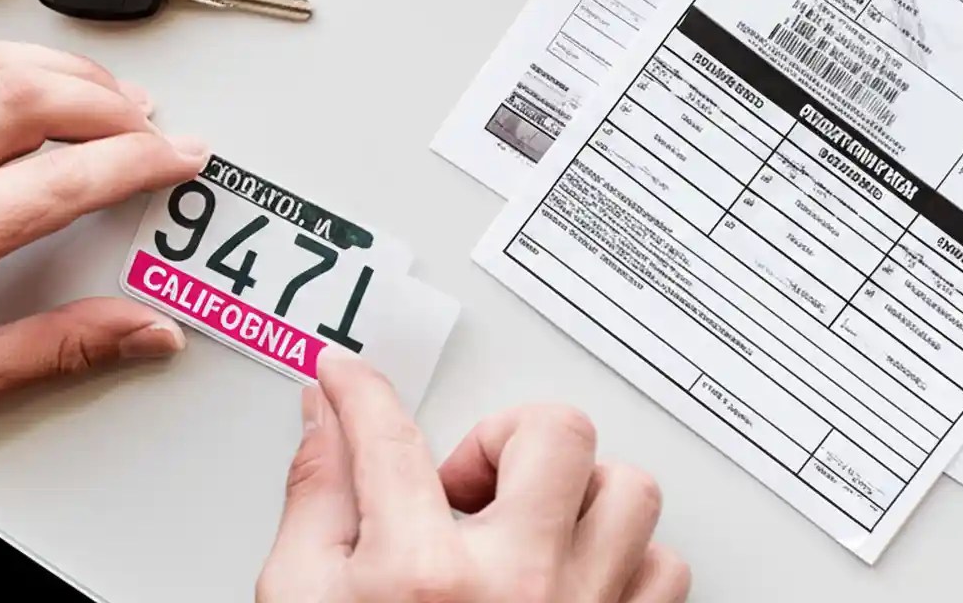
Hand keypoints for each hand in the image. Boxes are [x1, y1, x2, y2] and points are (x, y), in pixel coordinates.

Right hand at [258, 353, 690, 602]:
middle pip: (554, 433)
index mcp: (420, 575)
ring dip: (574, 497)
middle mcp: (517, 587)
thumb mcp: (300, 601)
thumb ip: (313, 502)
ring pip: (630, 493)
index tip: (349, 382)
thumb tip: (321, 427)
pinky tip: (566, 577)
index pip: (387, 435)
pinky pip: (662, 568)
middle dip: (502, 436)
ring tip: (523, 527)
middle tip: (464, 479)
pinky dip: (621, 560)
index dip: (358, 390)